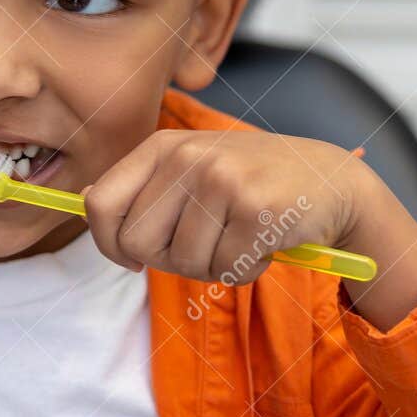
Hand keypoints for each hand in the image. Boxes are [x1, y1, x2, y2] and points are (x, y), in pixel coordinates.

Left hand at [81, 129, 416, 328]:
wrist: (330, 182)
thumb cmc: (252, 183)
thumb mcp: (192, 170)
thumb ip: (144, 188)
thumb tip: (86, 207)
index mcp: (162, 147)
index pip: (99, 206)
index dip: (110, 244)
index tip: (134, 257)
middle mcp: (188, 157)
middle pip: (137, 244)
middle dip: (168, 260)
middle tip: (204, 245)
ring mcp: (223, 180)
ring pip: (184, 263)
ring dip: (213, 265)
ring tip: (240, 237)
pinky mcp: (257, 210)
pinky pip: (227, 269)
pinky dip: (245, 269)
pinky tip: (264, 242)